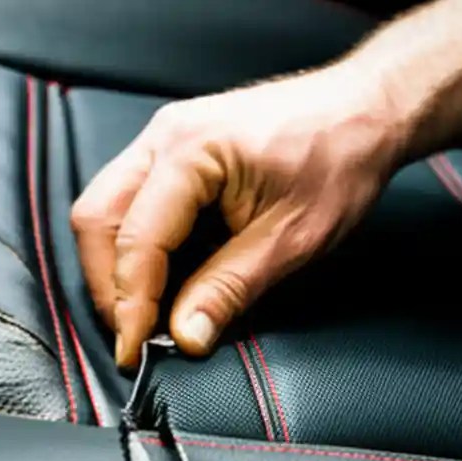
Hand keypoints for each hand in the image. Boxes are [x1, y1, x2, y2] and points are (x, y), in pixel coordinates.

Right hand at [70, 64, 408, 367]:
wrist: (365, 110)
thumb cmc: (339, 159)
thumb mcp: (292, 239)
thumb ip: (230, 288)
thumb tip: (185, 335)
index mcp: (190, 150)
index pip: (135, 240)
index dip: (129, 304)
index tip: (134, 350)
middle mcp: (163, 136)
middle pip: (96, 220)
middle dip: (109, 285)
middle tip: (134, 334)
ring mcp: (162, 138)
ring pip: (104, 210)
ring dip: (116, 266)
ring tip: (146, 311)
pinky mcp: (171, 150)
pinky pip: (128, 201)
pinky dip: (134, 245)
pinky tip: (162, 278)